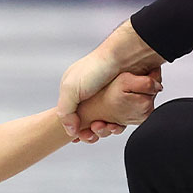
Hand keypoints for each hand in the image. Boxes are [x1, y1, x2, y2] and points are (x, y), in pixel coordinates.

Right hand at [58, 20, 162, 137]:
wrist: (127, 55)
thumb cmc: (96, 68)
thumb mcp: (71, 89)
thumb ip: (65, 111)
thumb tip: (70, 131)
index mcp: (76, 90)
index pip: (72, 115)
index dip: (76, 129)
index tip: (80, 138)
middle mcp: (92, 93)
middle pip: (91, 121)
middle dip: (94, 130)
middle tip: (97, 129)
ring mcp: (110, 95)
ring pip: (108, 122)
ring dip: (108, 129)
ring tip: (110, 126)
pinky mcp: (127, 97)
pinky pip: (124, 117)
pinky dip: (122, 123)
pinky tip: (120, 124)